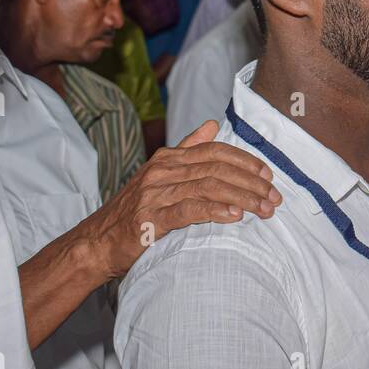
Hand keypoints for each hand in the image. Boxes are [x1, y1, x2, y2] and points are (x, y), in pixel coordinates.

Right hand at [86, 120, 279, 278]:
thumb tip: (212, 124)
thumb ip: (186, 149)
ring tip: (263, 209)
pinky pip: (189, 210)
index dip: (245, 161)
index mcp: (167, 158)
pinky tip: (235, 215)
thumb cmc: (131, 212)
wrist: (94, 243)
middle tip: (274, 198)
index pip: (215, 151)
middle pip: (217, 169)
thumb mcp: (158, 175)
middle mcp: (161, 171)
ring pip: (208, 187)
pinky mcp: (150, 220)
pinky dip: (215, 210)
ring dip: (242, 197)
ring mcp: (155, 194)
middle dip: (251, 182)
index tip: (268, 175)